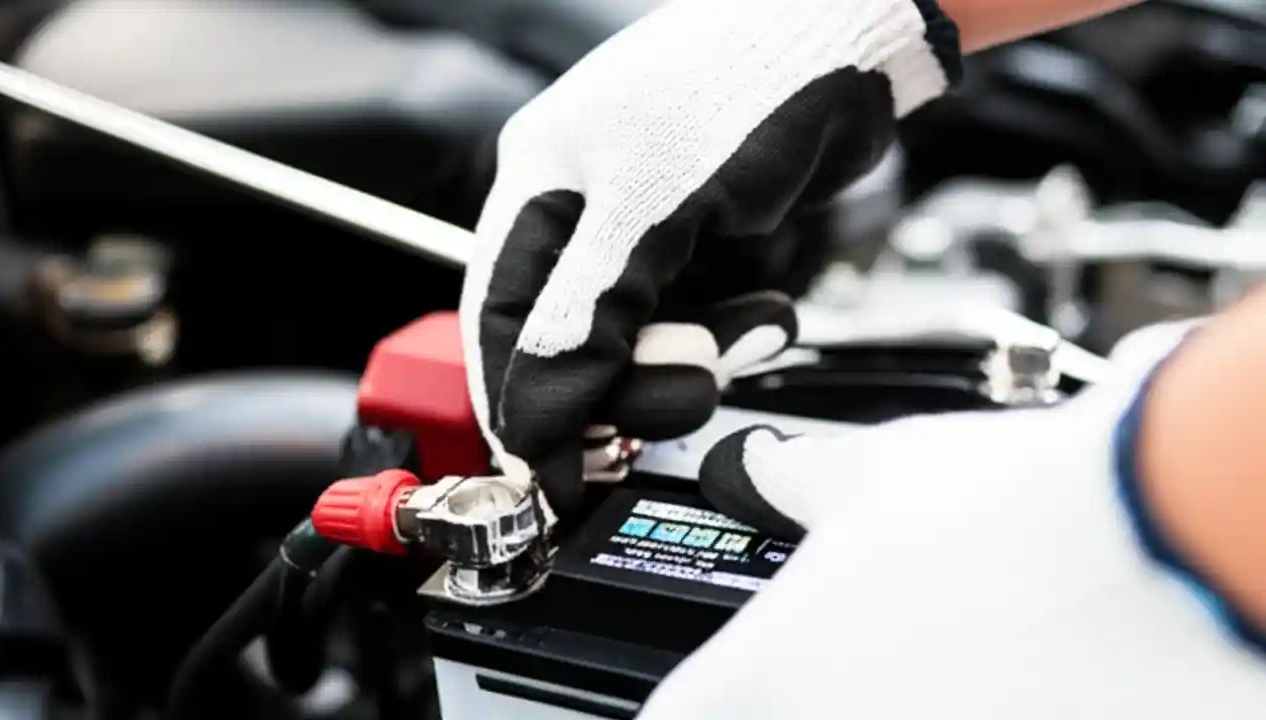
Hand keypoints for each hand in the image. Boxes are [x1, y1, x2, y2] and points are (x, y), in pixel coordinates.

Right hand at [461, 0, 961, 512]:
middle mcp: (578, 211)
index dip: (525, 408)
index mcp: (537, 186)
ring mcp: (638, 229)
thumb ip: (585, 310)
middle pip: (568, 344)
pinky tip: (761, 315)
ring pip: (633, 344)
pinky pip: (689, 325)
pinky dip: (725, 336)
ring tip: (743, 333)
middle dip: (628, 384)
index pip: (502, 326)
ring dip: (689, 360)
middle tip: (687, 393)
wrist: (846, 40)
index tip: (557, 478)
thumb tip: (533, 407)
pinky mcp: (693, 244)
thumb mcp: (652, 205)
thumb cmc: (746, 86)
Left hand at [637, 321, 1265, 717]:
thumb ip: (791, 478)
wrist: (1157, 540)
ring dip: (893, 702)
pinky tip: (1005, 682)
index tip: (721, 681)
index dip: (701, 692)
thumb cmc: (1010, 509)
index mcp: (772, 672)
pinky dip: (977, 710)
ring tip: (941, 656)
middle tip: (859, 655)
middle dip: (801, 694)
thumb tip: (759, 463)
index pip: (683, 714)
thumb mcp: (869, 473)